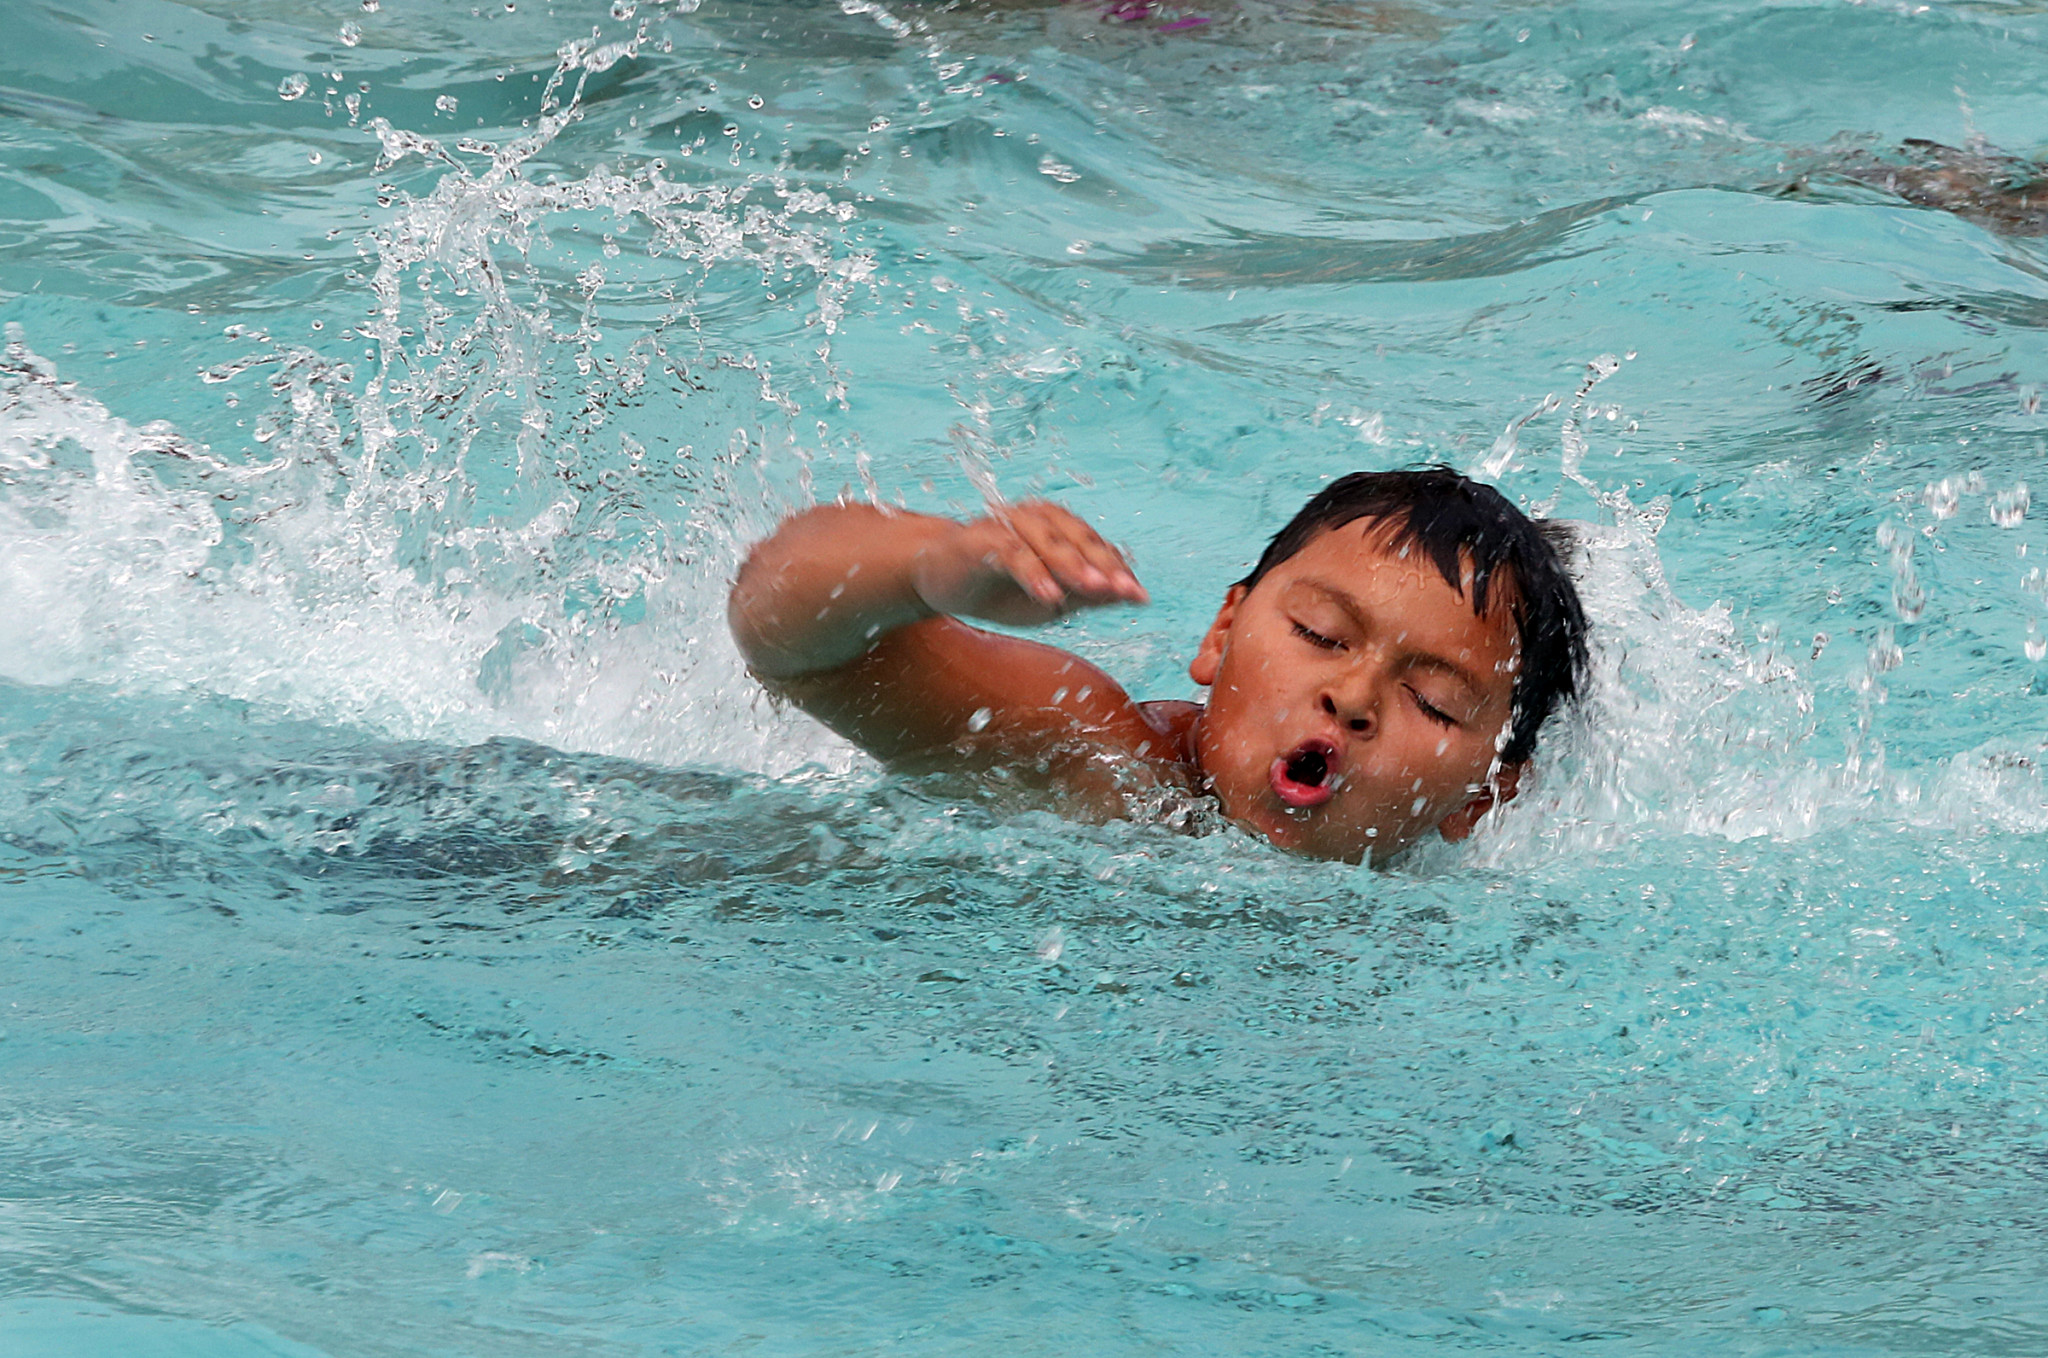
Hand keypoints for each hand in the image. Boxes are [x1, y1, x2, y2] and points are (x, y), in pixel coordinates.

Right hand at [912, 500, 1148, 626]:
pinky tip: (1049, 597)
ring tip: (1094, 589)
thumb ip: (1087, 595)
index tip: (1140, 597)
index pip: (1095, 546)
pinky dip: (1033, 574)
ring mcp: (1008, 525)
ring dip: (1072, 565)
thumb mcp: (1049, 600)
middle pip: (1078, 538)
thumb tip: (1131, 597)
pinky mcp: (981, 539)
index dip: (1118, 570)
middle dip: (1104, 566)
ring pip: (1048, 541)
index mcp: (1057, 528)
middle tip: (1124, 591)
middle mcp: (1036, 518)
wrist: (936, 580)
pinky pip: (1012, 554)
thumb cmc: (998, 588)